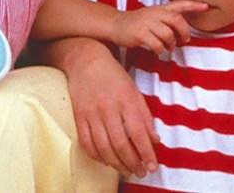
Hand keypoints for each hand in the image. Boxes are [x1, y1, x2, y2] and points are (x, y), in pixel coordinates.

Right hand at [62, 40, 158, 177]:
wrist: (85, 60)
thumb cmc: (114, 75)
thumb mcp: (135, 92)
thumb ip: (145, 116)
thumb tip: (155, 140)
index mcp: (125, 101)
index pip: (138, 134)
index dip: (146, 153)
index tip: (153, 166)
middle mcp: (108, 108)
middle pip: (121, 144)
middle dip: (132, 163)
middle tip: (140, 172)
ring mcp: (91, 113)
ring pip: (103, 146)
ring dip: (116, 163)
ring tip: (126, 170)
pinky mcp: (78, 116)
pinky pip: (86, 142)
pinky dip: (97, 155)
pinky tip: (106, 160)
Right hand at [112, 0, 207, 53]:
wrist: (115, 25)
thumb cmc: (136, 23)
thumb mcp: (152, 15)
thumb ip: (166, 18)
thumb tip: (183, 29)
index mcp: (159, 9)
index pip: (179, 4)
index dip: (193, 5)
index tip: (206, 7)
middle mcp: (154, 13)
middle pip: (176, 20)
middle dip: (184, 32)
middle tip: (185, 40)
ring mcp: (146, 23)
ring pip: (167, 34)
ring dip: (171, 43)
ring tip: (169, 47)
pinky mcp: (139, 33)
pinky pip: (156, 44)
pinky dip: (160, 50)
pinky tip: (158, 51)